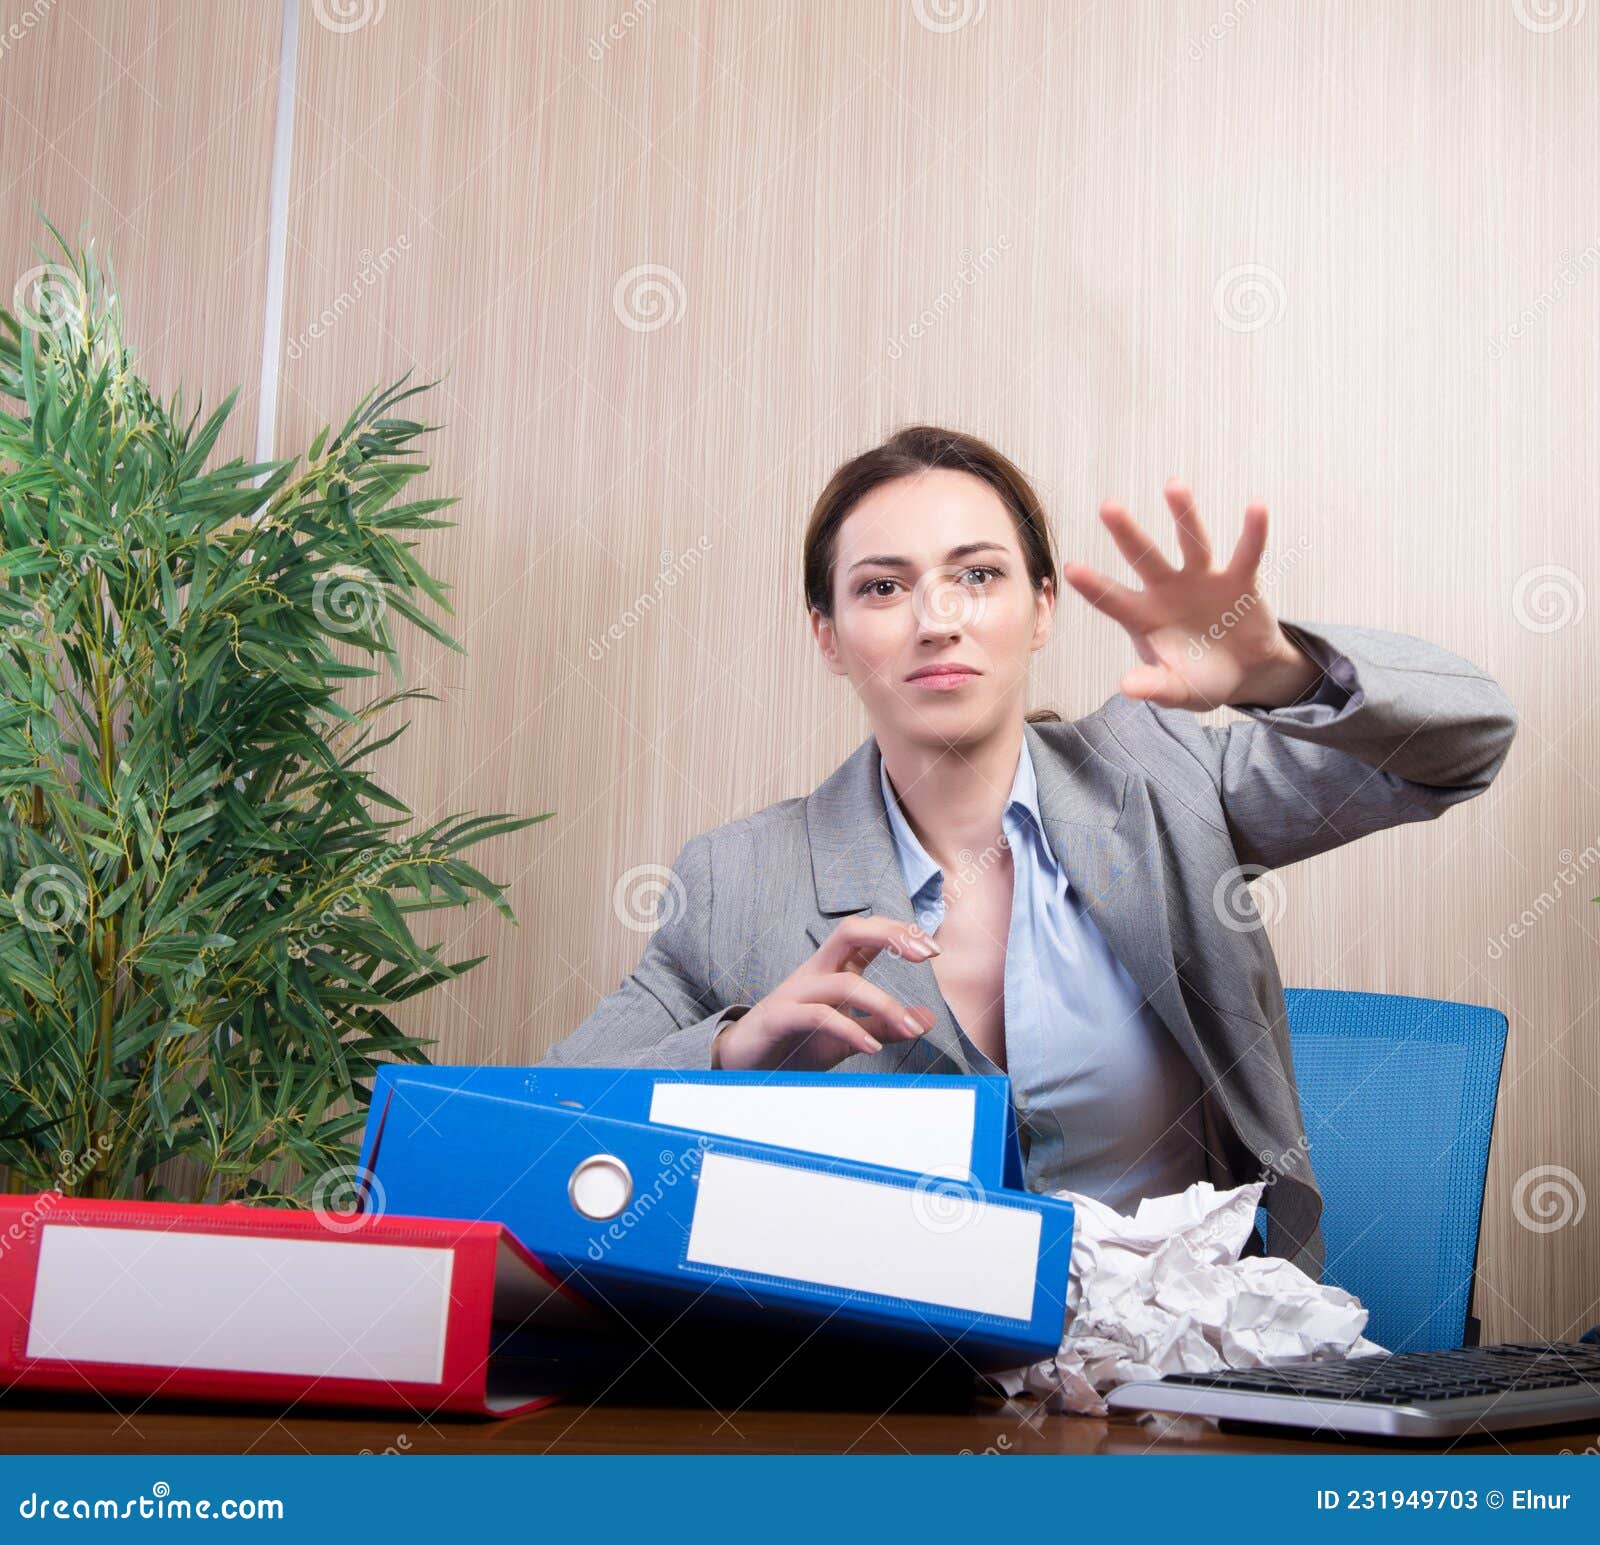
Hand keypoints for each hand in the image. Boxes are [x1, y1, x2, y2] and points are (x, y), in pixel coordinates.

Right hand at [711, 915, 939, 1071]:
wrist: (742, 1062)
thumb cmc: (795, 1042)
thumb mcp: (846, 1035)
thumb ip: (882, 1025)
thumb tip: (925, 1019)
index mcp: (831, 969)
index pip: (865, 934)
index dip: (899, 932)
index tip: (933, 950)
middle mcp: (814, 972)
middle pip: (850, 931)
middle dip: (890, 934)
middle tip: (925, 955)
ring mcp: (795, 992)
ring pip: (843, 983)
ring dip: (883, 1004)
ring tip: (909, 1027)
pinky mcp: (779, 1018)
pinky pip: (818, 1015)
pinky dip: (849, 1030)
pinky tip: (872, 1047)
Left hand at [1062, 481, 1320, 710]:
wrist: (1245, 672)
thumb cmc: (1201, 679)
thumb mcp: (1178, 691)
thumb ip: (1155, 688)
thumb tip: (1127, 687)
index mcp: (1144, 618)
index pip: (1112, 600)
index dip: (1094, 587)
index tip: (1071, 568)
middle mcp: (1168, 590)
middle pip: (1144, 557)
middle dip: (1127, 533)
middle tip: (1108, 507)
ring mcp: (1202, 580)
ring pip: (1190, 542)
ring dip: (1183, 515)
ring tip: (1173, 485)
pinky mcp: (1239, 579)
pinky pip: (1247, 552)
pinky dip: (1253, 532)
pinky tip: (1256, 507)